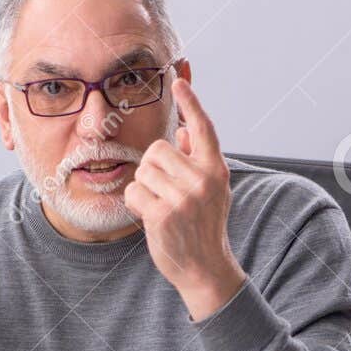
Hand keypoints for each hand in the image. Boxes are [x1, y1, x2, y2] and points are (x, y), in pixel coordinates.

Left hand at [123, 77, 246, 320]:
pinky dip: (136, 203)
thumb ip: (197, 160)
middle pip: (158, 149)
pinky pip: (134, 191)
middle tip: (165, 192)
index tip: (177, 82)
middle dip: (153, 168)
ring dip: (144, 187)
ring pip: (143, 170)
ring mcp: (183, 198)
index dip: (190, 103)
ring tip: (160, 206)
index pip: (203, 128)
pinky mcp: (162, 214)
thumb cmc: (203, 226)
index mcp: (216, 169)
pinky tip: (151, 217)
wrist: (205, 269)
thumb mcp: (210, 190)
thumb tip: (184, 132)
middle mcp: (203, 180)